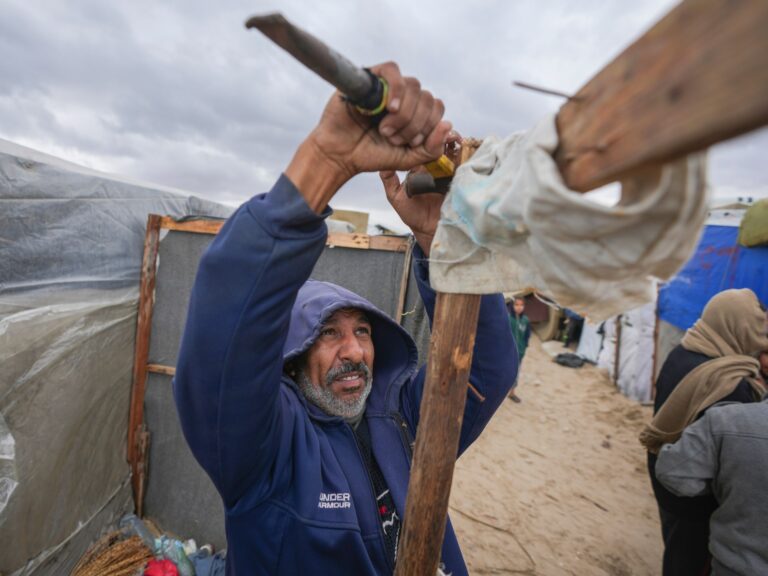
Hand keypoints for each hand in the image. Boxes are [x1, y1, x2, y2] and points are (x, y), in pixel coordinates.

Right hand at [285, 62, 451, 212]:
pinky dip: (396, 89)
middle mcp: (403, 96)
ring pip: (413, 86)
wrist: (341, 156)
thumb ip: (432, 148)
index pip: (437, 106)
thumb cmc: (373, 155)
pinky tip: (390, 108)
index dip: (430, 125)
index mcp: (415, 111)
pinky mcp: (370, 77)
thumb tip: (448, 124)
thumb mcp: (409, 158)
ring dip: (404, 114)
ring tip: (386, 129)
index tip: (412, 142)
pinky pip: (392, 70)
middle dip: (414, 124)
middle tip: (394, 139)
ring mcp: (387, 85)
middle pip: (427, 97)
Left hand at [380, 132, 460, 255]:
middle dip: (441, 133)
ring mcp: (450, 170)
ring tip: (452, 138)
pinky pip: (466, 161)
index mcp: (420, 165)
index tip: (422, 129)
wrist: (431, 230)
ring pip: (454, 148)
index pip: (422, 144)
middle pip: (440, 142)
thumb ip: (389, 180)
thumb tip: (381, 165)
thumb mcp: (396, 196)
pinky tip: (462, 149)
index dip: (424, 135)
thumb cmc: (413, 214)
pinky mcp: (462, 178)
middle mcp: (436, 165)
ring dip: (454, 140)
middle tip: (441, 130)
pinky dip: (466, 152)